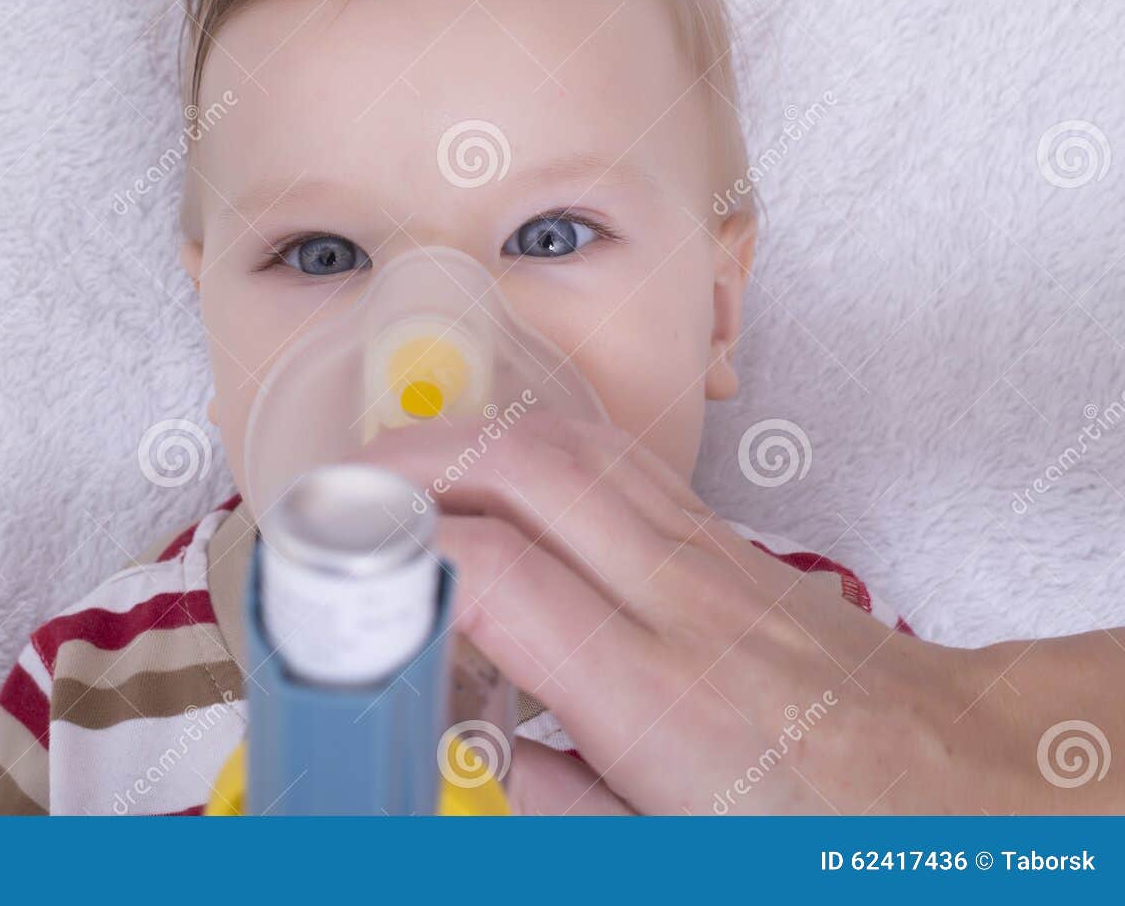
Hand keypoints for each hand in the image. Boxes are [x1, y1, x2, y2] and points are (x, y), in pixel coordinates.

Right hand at [360, 411, 1022, 814]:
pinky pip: (613, 457)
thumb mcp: (673, 857)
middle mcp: (678, 598)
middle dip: (412, 460)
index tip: (340, 568)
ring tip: (394, 467)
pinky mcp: (718, 533)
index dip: (403, 555)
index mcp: (657, 696)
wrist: (954, 777)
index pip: (501, 576)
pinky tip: (491, 468)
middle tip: (341, 491)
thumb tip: (460, 761)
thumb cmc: (830, 828)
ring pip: (569, 443)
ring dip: (466, 438)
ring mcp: (704, 551)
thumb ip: (551, 806)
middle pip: (527, 469)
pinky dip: (530, 445)